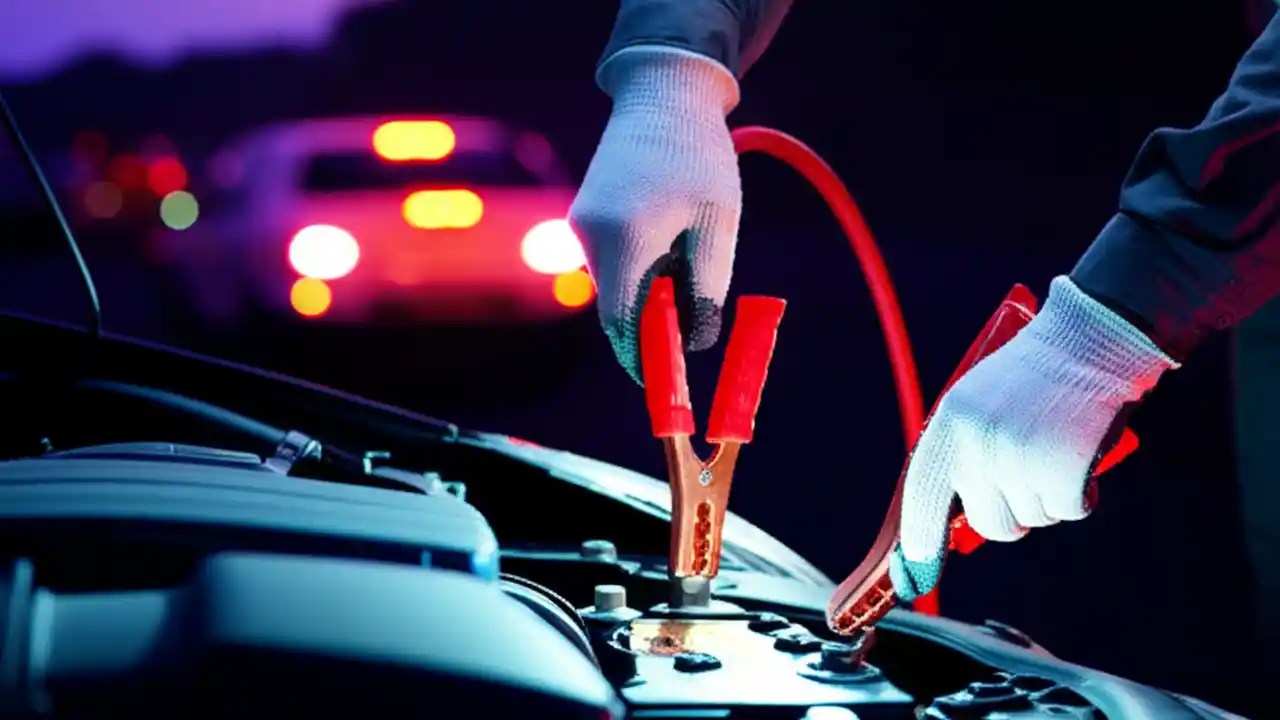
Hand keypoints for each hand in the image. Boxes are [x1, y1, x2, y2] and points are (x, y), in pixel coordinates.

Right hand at [569, 46, 742, 382]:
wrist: (663, 93)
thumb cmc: (698, 155)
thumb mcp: (719, 224)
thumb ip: (707, 287)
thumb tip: (696, 341)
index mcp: (625, 240)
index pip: (622, 325)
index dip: (642, 362)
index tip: (664, 386)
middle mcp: (591, 238)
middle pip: (617, 311)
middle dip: (654, 327)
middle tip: (696, 321)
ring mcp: (582, 226)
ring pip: (617, 287)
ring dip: (652, 293)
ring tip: (693, 250)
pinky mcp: (586, 217)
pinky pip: (613, 263)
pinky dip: (642, 269)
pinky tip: (672, 236)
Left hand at [890, 276, 1178, 599]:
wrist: (1092, 338)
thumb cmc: (1039, 372)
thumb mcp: (981, 402)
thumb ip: (967, 450)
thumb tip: (958, 511)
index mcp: (949, 423)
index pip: (921, 495)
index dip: (920, 539)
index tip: (916, 571)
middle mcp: (975, 446)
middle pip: (988, 523)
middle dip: (1011, 515)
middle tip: (1031, 477)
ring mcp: (1016, 461)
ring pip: (1032, 517)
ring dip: (1049, 496)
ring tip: (1058, 446)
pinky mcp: (1059, 472)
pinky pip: (1069, 509)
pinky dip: (1082, 492)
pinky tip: (1082, 451)